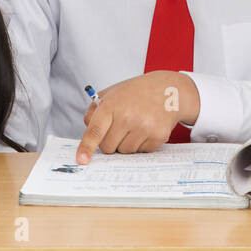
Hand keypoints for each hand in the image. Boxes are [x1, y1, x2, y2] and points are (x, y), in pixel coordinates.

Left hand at [76, 71, 200, 163]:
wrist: (168, 90)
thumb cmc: (136, 93)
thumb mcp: (110, 93)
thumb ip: (94, 112)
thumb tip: (89, 132)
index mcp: (112, 105)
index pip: (95, 131)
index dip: (87, 147)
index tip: (81, 160)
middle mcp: (128, 117)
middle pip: (108, 147)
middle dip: (110, 142)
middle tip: (119, 127)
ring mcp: (144, 127)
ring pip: (124, 151)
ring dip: (126, 143)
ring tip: (135, 125)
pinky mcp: (158, 137)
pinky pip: (140, 152)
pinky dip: (141, 144)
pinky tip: (146, 128)